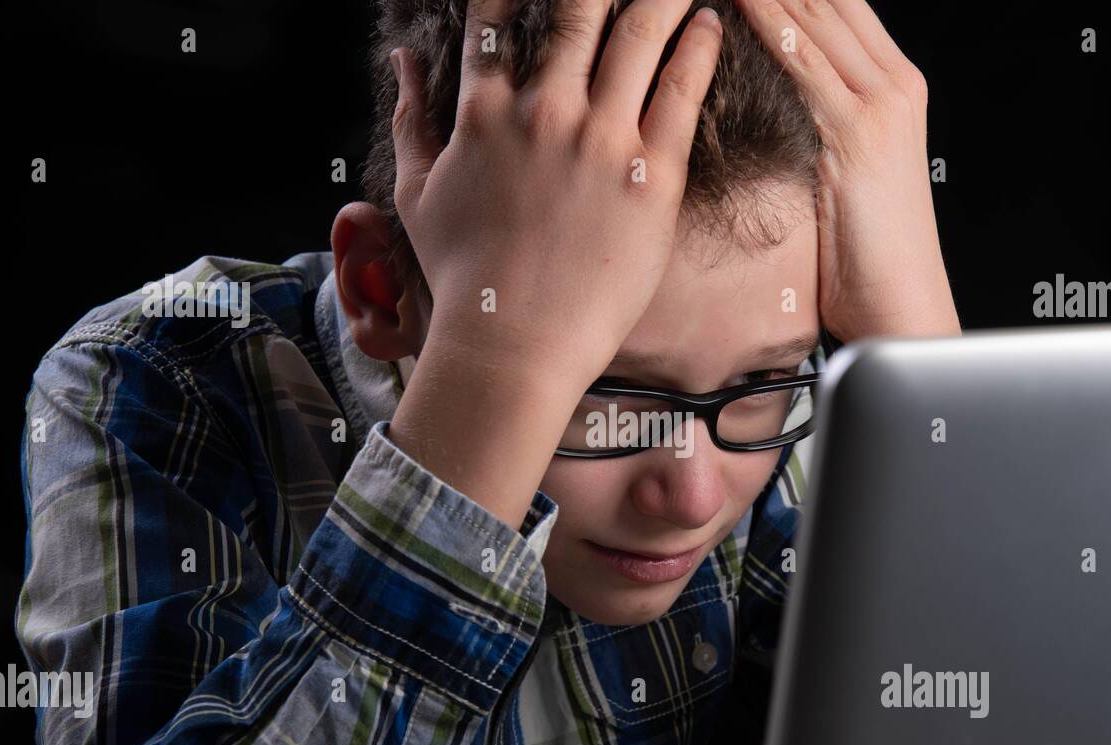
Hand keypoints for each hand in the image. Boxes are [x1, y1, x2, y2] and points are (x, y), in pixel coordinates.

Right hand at [391, 0, 725, 384]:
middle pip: (578, 7)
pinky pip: (682, 90)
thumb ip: (410, 117)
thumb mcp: (415, 194)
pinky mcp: (652, 174)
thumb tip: (401, 59)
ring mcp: (601, 140)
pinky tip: (709, 24)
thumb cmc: (463, 278)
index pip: (499, 16)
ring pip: (638, 31)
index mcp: (484, 112)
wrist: (513, 345)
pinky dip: (698, 47)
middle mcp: (543, 112)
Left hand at [734, 0, 959, 340]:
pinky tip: (734, 2)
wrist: (904, 305)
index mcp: (896, 87)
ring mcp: (882, 103)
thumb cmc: (870, 257)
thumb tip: (779, 102)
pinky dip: (768, 22)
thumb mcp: (845, 174)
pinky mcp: (860, 131)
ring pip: (816, 14)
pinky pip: (805, 60)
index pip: (839, 4)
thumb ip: (823, 125)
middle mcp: (896, 84)